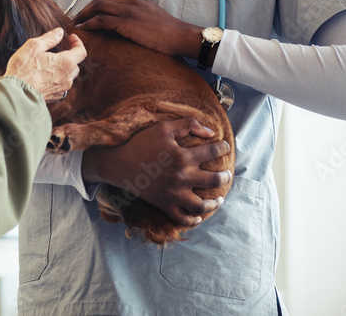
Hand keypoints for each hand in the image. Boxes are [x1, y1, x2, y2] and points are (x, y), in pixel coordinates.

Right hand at [4, 28, 86, 101]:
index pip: (81, 51)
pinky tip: (46, 76)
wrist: (15, 94)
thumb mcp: (34, 46)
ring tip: (50, 64)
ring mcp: (62, 89)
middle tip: (59, 50)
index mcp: (66, 63)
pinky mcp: (55, 97)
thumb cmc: (23, 69)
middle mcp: (68, 77)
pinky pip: (61, 86)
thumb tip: (60, 32)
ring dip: (63, 68)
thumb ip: (50, 38)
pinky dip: (57, 79)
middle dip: (70, 56)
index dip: (78, 42)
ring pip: (69, 76)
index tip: (71, 37)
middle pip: (76, 64)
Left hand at [72, 0, 200, 57]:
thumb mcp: (153, 18)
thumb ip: (140, 17)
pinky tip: (84, 29)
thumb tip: (128, 27)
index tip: (87, 14)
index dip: (95, 5)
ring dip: (84, 14)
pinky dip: (90, 24)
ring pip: (99, 6)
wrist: (180, 36)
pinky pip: (103, 20)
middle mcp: (132, 1)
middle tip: (77, 18)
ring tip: (76, 24)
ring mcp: (129, 11)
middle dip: (86, 8)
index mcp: (138, 0)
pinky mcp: (128, 23)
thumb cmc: (170, 34)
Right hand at [82, 118, 231, 226]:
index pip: (213, 152)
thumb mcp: (164, 127)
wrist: (119, 163)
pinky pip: (181, 218)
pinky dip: (192, 220)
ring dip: (215, 203)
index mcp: (183, 156)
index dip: (223, 147)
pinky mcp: (164, 204)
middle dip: (224, 176)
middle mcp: (181, 177)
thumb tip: (210, 133)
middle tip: (226, 174)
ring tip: (219, 199)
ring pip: (202, 205)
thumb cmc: (141, 142)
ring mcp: (173, 194)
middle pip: (214, 180)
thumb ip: (189, 125)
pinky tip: (199, 215)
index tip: (225, 146)